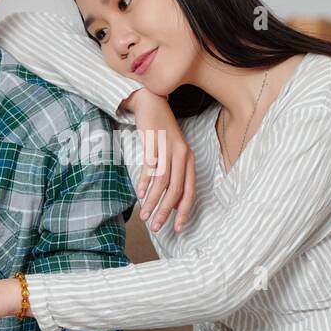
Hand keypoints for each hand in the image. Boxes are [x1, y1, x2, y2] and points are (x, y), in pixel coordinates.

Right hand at [124, 89, 195, 232]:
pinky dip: (145, 183)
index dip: (184, 211)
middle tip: (156, 227)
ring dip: (152, 202)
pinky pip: (150, 167)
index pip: (190, 191)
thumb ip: (174, 175)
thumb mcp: (172, 153)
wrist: (151, 102)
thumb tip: (171, 204)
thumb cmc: (161, 131)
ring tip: (144, 216)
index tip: (178, 228)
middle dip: (165, 212)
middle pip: (176, 190)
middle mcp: (183, 155)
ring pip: (162, 182)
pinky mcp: (154, 141)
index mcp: (190, 160)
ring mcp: (168, 148)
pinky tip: (140, 194)